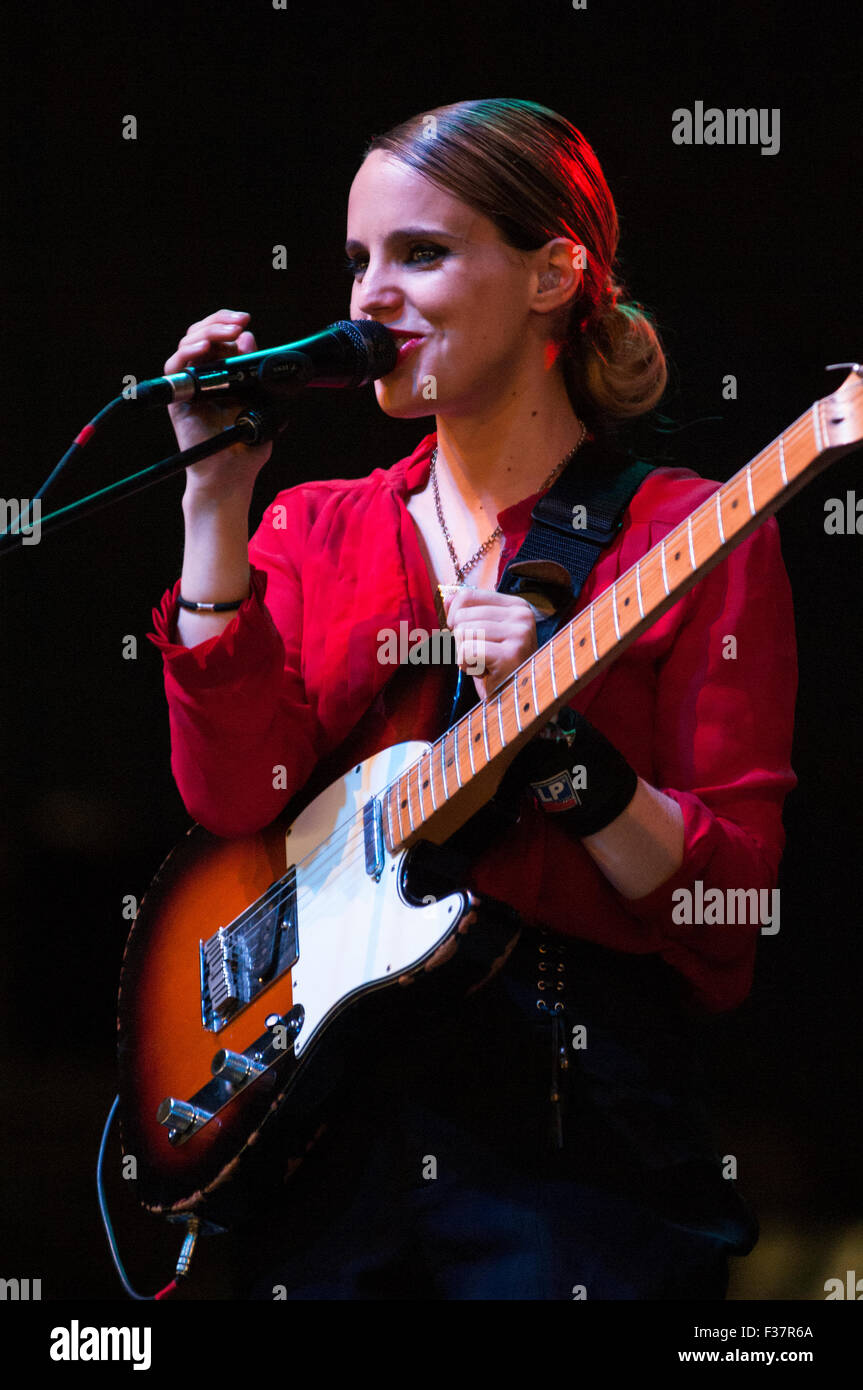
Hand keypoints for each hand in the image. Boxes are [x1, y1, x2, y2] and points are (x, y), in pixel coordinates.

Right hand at [164, 309, 274, 499]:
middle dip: (220, 322)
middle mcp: (204, 378)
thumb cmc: (247, 445)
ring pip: (188, 344)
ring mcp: (189, 387)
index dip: (229, 324)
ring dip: (207, 332)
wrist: (232, 476)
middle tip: (240, 322)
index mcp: (224, 376)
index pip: (220, 339)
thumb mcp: (261, 402)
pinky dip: (187, 353)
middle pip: (202, 335)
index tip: (246, 321)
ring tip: (229, 333)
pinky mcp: (177, 400)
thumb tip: (249, 339)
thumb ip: (255, 372)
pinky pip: (174, 367)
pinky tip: (204, 349)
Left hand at [443, 587, 536, 700]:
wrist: (513, 702)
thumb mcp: (481, 636)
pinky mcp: (512, 654)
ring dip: (465, 655)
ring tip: (485, 665)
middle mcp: (523, 616)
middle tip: (482, 657)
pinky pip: (467, 650)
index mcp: (517, 606)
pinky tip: (485, 673)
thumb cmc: (496, 669)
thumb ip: (466, 613)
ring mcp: (520, 634)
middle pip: (462, 615)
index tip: (468, 637)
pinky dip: (467, 666)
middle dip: (462, 641)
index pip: (467, 595)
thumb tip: (447, 597)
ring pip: (463, 632)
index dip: (455, 618)